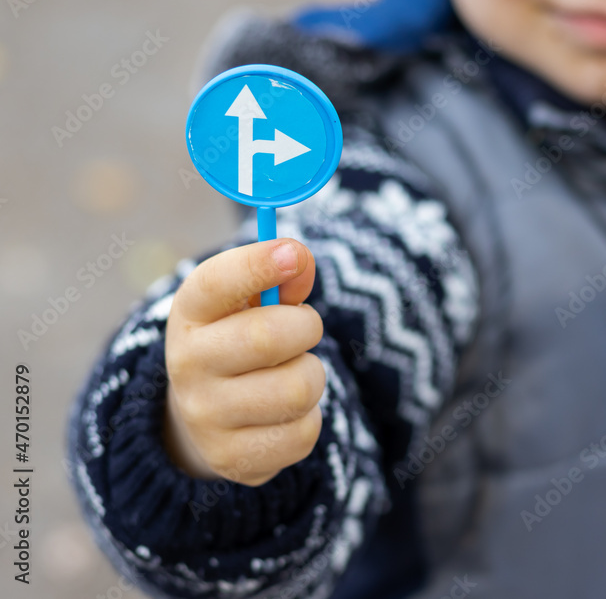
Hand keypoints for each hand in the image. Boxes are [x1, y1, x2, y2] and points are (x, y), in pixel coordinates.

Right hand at [163, 239, 324, 485]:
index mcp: (190, 313)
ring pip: (297, 389)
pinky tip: (286, 412)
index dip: (257, 264)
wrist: (205, 415)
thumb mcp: (252, 303)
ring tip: (293, 373)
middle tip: (304, 330)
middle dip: (306, 327)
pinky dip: (309, 418)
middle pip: (268, 337)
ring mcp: (205, 416)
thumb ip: (282, 279)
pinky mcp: (231, 458)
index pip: (216, 282)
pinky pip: (302, 434)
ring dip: (312, 375)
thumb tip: (301, 262)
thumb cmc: (241, 340)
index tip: (293, 253)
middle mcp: (187, 365)